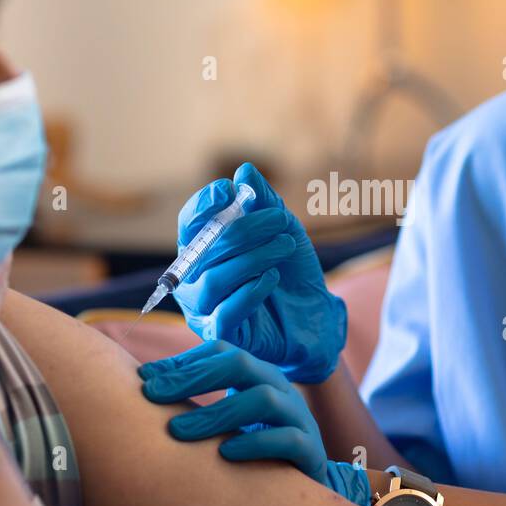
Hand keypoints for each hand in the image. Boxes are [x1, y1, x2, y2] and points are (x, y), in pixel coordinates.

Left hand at [138, 340, 370, 505]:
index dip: (184, 361)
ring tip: (178, 432)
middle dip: (193, 377)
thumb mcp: (229, 418)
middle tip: (153, 396)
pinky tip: (225, 453)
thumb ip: (199, 399)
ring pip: (263, 399)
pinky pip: (287, 439)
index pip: (222, 352)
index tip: (145, 378)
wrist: (306, 484)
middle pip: (240, 364)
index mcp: (259, 375)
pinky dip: (255, 443)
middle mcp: (279, 388)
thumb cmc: (256, 446)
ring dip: (217, 413)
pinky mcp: (309, 450)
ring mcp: (298, 417)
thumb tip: (146, 382)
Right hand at [172, 162, 345, 382]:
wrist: (315, 314)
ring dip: (251, 259)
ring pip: (211, 280)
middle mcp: (193, 277)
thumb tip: (245, 171)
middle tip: (280, 221)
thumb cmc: (292, 269)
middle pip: (205, 249)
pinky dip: (250, 291)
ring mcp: (203, 308)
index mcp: (203, 247)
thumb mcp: (283, 230)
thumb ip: (263, 202)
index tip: (231, 191)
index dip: (205, 204)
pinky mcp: (220, 334)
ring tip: (283, 248)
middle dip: (245, 230)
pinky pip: (225, 313)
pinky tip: (273, 278)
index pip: (190, 222)